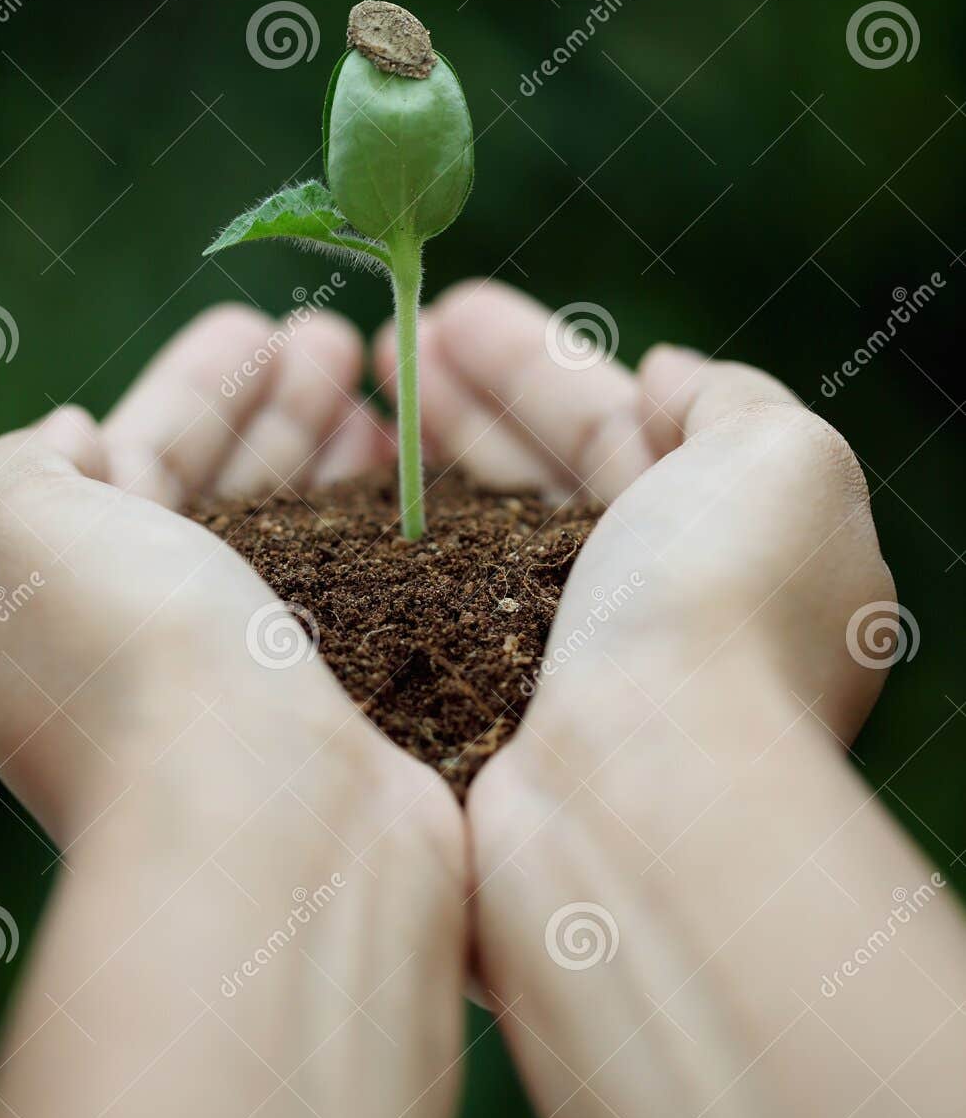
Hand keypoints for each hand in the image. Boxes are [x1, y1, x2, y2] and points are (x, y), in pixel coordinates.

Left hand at [0, 302, 465, 1117]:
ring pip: (301, 542)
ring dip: (332, 455)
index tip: (258, 328)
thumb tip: (69, 436)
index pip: (130, 467)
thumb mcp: (32, 540)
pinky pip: (366, 596)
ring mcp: (261, 693)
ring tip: (385, 382)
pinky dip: (388, 529)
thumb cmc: (147, 668)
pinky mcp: (348, 719)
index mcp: (72, 608)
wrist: (276, 835)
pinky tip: (423, 481)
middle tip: (336, 340)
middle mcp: (162, 654)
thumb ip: (21, 473)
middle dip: (272, 411)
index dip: (191, 391)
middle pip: (223, 497)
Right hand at [378, 281, 964, 1117]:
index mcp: (722, 550)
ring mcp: (552, 676)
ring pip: (470, 539)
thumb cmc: (716, 617)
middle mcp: (640, 614)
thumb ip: (733, 403)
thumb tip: (667, 378)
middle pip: (533, 478)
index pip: (616, 429)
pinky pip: (424, 608)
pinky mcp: (476, 723)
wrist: (637, 807)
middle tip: (378, 342)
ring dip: (415, 459)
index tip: (449, 310)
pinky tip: (332, 496)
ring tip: (340, 393)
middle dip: (462, 400)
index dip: (534, 364)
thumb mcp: (785, 466)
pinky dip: (383, 547)